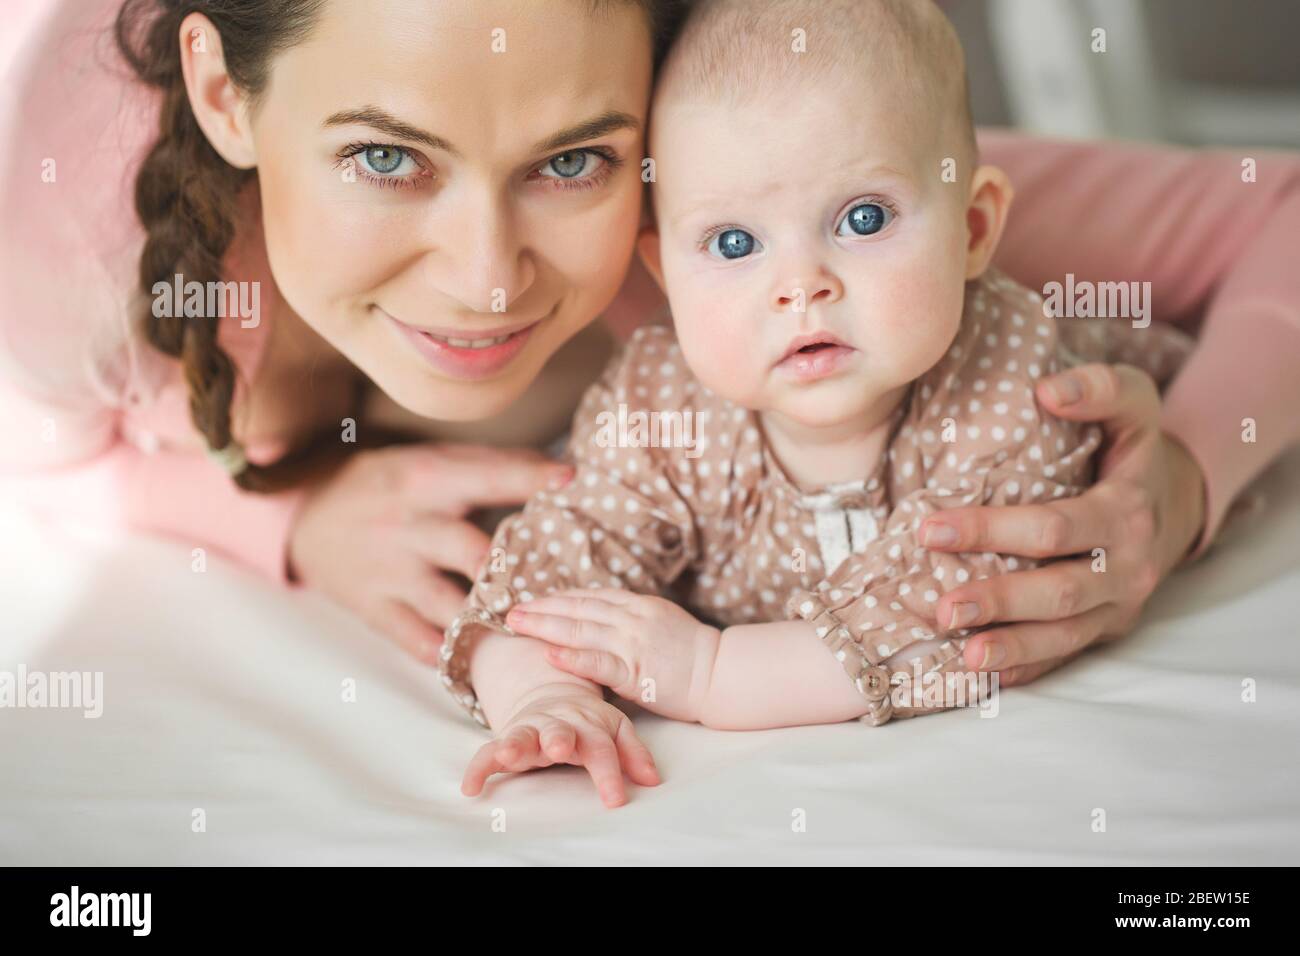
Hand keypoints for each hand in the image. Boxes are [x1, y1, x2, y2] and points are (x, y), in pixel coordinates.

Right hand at [288, 443, 572, 663]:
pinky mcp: (374, 610)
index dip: (529, 478)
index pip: (483, 477)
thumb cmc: (385, 485)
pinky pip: (418, 642)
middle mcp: (408, 526)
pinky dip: (453, 653)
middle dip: (519, 571)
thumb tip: (559, 470)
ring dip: (492, 620)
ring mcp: (390, 574)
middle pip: (472, 551)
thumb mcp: (426, 461)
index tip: (571, 481)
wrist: (306, 518)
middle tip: (564, 582)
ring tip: (534, 629)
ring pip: (450, 605)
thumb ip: (488, 466)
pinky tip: (485, 659)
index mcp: (424, 480)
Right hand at [461, 683, 659, 808]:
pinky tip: (471, 787)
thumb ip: (633, 753)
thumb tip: (653, 780)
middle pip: (559, 731)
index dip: (609, 772)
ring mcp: (530, 729)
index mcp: (589, 723)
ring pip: (522, 734)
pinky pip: (488, 752)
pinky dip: (479, 767)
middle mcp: (558, 724)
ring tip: (507, 754)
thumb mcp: (616, 730)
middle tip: (561, 749)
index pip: (602, 747)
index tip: (616, 799)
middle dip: (559, 739)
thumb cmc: (589, 722)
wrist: (552, 693)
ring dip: (516, 743)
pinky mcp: (506, 738)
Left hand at [507, 589, 720, 722]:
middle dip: (542, 607)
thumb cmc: (694, 653)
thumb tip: (602, 618)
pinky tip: (547, 654)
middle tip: (511, 608)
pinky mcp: (637, 672)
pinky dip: (571, 657)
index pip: (590, 596)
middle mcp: (633, 618)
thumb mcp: (662, 621)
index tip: (534, 600)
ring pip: (581, 629)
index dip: (558, 597)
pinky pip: (598, 663)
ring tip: (516, 624)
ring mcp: (634, 643)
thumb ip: (632, 617)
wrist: (722, 672)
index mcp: (639, 604)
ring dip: (544, 625)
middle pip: (578, 607)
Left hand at [920, 363, 1206, 685]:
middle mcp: (1127, 567)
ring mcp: (1118, 606)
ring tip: (962, 656)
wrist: (1181, 501)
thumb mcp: (1134, 401)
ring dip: (1012, 648)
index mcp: (1127, 512)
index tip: (930, 528)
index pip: (1054, 528)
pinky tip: (981, 676)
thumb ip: (1098, 388)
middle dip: (999, 601)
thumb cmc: (1136, 447)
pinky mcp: (1106, 629)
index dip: (991, 530)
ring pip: (1064, 636)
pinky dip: (1025, 669)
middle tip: (940, 607)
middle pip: (1058, 591)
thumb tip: (1047, 390)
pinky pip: (1066, 655)